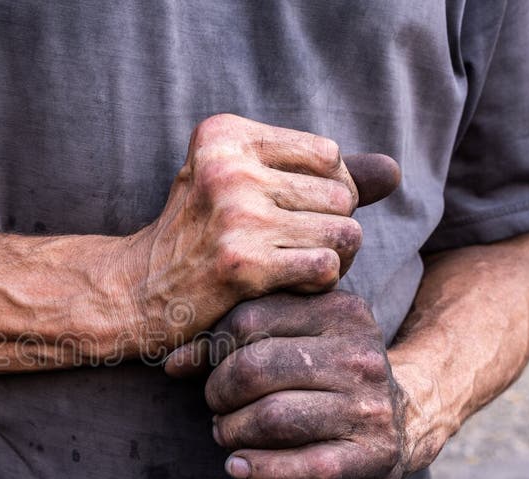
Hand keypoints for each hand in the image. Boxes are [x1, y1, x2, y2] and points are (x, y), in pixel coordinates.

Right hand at [114, 113, 399, 352]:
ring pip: (344, 231)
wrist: (133, 292)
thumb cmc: (193, 237)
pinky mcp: (242, 265)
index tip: (292, 217)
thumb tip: (395, 171)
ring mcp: (234, 216)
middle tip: (293, 249)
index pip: (329, 156)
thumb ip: (313, 174)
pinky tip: (288, 287)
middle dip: (330, 226)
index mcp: (223, 136)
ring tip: (294, 267)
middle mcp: (228, 168)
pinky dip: (318, 283)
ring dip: (331, 258)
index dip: (325, 191)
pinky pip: (326, 267)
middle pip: (342, 194)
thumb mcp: (237, 185)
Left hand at [166, 291, 412, 478]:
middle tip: (216, 407)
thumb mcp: (290, 338)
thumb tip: (172, 364)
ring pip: (274, 419)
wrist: (402, 415)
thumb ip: (231, 341)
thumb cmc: (326, 372)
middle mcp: (360, 354)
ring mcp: (370, 406)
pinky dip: (260, 471)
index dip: (215, 349)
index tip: (212, 369)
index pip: (249, 320)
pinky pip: (303, 467)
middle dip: (219, 394)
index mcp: (340, 311)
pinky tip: (240, 468)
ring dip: (233, 433)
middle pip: (256, 370)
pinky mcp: (374, 454)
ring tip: (226, 435)